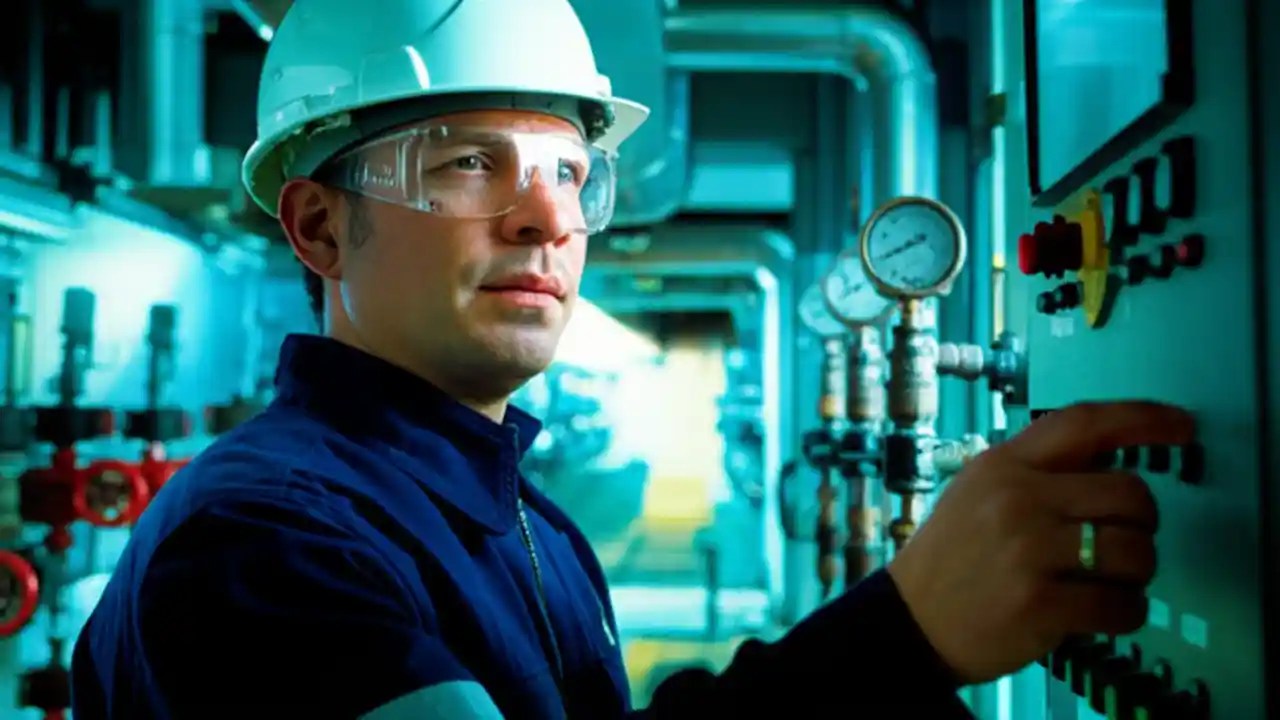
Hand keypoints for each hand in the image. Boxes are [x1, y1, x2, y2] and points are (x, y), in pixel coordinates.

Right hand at [886, 401, 1195, 684]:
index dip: (1142, 418)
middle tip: (1121, 543)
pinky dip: (1127, 613)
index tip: (1183, 425)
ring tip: (1109, 581)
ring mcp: (1028, 553)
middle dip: (1142, 524)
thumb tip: (1118, 463)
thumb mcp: (981, 493)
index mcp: (1004, 465)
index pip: (1084, 423)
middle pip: (1130, 494)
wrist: (908, 620)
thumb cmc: (954, 555)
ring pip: (1136, 552)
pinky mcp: (1040, 605)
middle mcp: (1018, 500)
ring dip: (1138, 573)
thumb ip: (1040, 473)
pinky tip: (1103, 613)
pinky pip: (1123, 606)